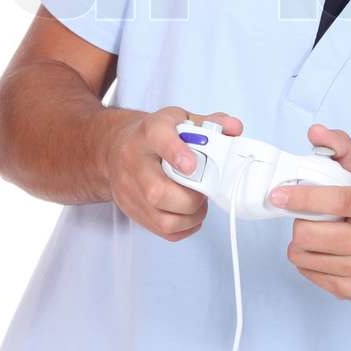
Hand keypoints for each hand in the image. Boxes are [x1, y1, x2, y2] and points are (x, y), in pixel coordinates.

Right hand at [101, 106, 244, 241]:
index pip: (158, 138)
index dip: (176, 153)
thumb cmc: (153, 136)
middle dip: (191, 197)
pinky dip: (185, 227)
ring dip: (191, 216)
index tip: (191, 165)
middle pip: (158, 191)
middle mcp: (133, 161)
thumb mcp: (181, 119)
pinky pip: (163, 231)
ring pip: (162, 218)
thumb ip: (211, 123)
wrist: (116, 147)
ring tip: (198, 203)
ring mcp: (128, 189)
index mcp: (149, 132)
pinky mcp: (131, 209)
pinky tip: (189, 213)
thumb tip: (233, 128)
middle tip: (204, 190)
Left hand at [269, 125, 350, 301]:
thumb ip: (343, 149)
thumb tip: (316, 132)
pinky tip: (325, 251)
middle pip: (309, 233)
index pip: (335, 201)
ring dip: (301, 242)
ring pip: (303, 255)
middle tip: (309, 217)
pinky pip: (308, 273)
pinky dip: (308, 260)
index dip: (301, 198)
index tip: (277, 195)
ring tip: (317, 233)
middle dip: (299, 222)